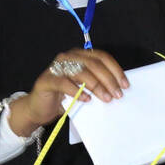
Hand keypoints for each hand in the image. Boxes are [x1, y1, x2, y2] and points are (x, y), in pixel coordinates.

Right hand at [10, 49, 128, 135]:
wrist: (39, 108)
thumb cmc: (65, 97)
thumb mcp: (85, 88)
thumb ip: (97, 83)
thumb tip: (118, 88)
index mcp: (79, 55)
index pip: (102, 57)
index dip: (115, 70)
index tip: (125, 84)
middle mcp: (68, 57)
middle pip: (93, 64)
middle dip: (108, 80)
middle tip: (117, 94)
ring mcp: (56, 67)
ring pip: (81, 72)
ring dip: (96, 86)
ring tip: (106, 98)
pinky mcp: (46, 80)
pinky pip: (64, 83)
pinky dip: (77, 92)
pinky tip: (87, 100)